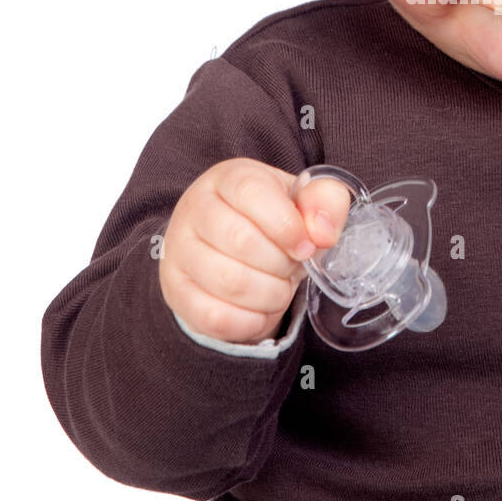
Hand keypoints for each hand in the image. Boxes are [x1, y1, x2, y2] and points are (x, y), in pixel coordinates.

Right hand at [159, 158, 352, 343]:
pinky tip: (261, 309)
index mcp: (228, 178)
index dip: (287, 224)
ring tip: (279, 287)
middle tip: (291, 267)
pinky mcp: (176, 291)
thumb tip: (322, 233)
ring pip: (229, 282)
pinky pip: (215, 317)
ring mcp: (179, 251)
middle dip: (281, 263)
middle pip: (241, 241)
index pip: (252, 192)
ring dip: (270, 294)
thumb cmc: (274, 220)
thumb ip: (325, 202)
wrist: (237, 249)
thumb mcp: (304, 200)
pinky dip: (250, 321)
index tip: (306, 247)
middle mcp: (194, 209)